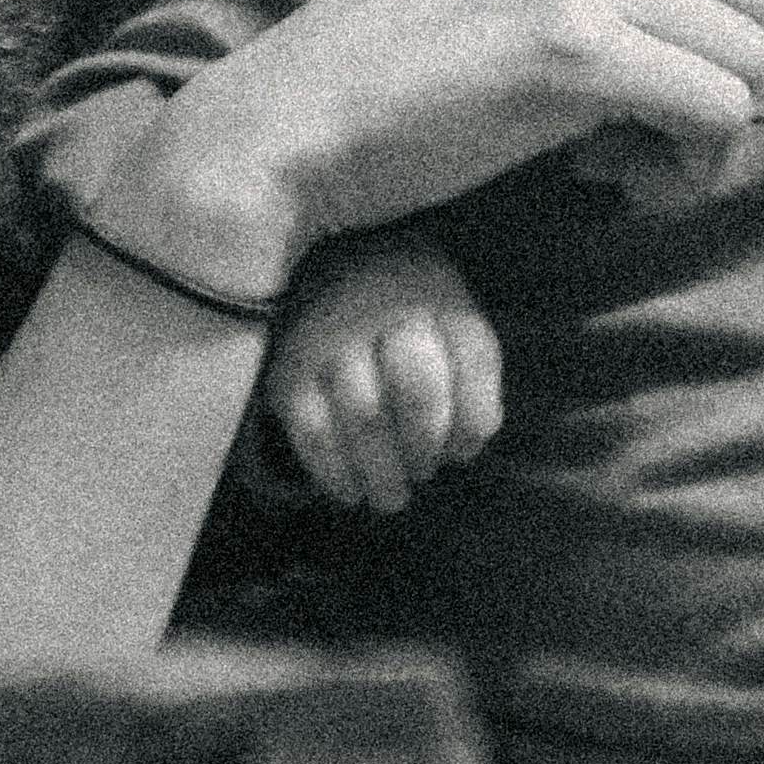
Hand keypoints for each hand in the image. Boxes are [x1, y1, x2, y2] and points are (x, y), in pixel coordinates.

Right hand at [157, 0, 763, 288]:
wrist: (287, 126)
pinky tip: (614, 181)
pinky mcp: (579, 49)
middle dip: (722, 78)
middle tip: (642, 139)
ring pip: (741, 58)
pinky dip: (685, 165)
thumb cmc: (386, 74)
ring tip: (617, 164)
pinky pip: (712, 112)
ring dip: (700, 132)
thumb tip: (719, 7)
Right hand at [265, 240, 505, 514]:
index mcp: (441, 299)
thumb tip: (462, 448)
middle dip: (425, 443)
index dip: (474, 418)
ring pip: (365, 415)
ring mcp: (333, 339)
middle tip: (422, 472)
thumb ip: (471, 379)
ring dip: (382, 470)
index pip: (473, 361)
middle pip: (417, 387)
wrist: (331, 266)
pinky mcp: (289, 369)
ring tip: (390, 497)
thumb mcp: (453, 323)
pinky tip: (349, 491)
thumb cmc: (409, 314)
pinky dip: (334, 471)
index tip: (462, 449)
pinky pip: (314, 429)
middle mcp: (387, 312)